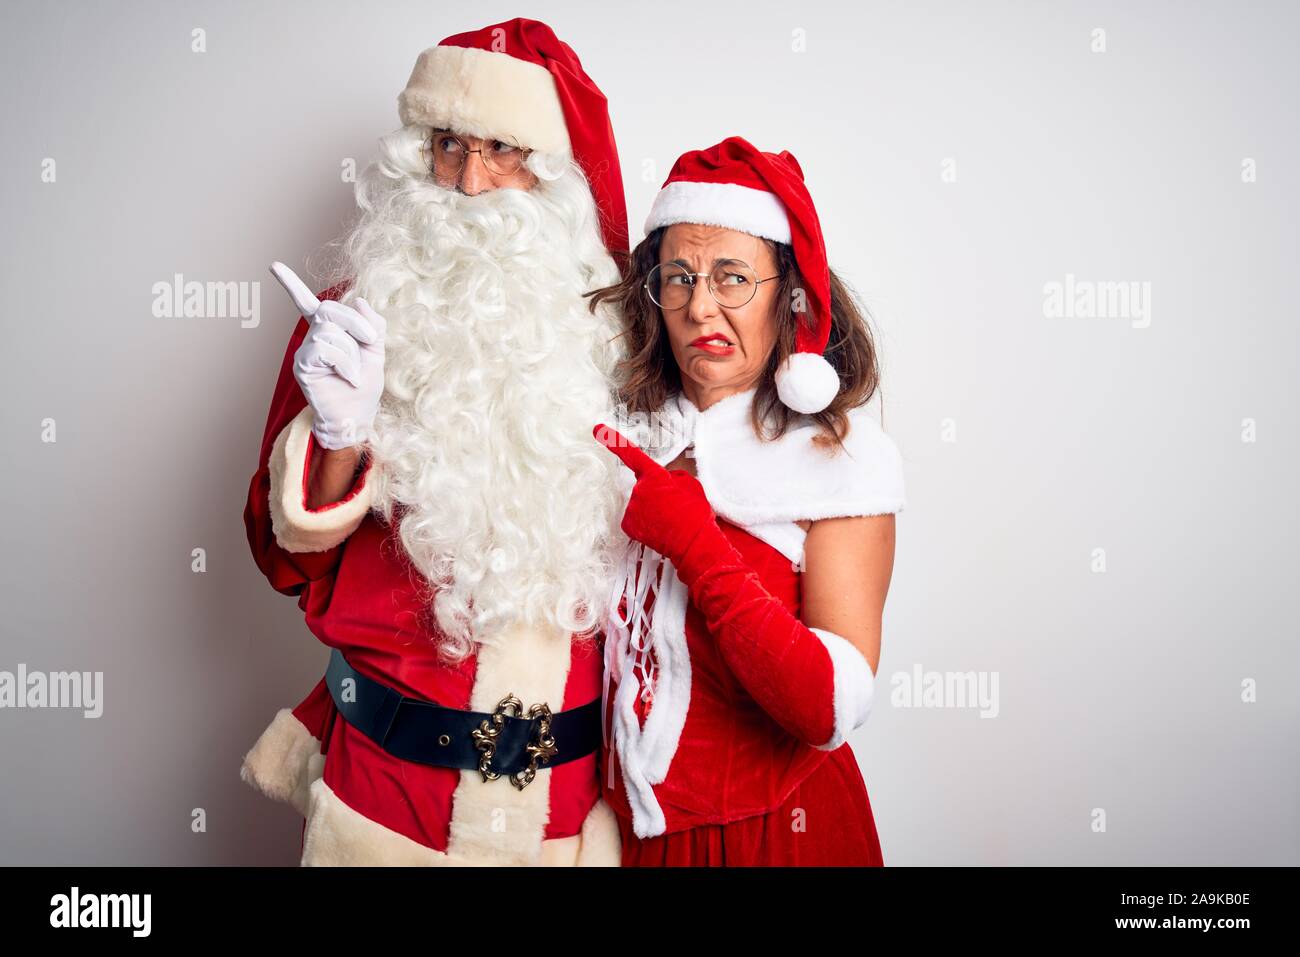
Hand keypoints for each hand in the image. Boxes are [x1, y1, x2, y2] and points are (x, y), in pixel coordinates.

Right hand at [270, 261, 386, 450]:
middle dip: (355, 322)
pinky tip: (349, 377)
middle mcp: (313, 337)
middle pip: (329, 309)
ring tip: (355, 373)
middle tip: (369, 342)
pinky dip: (345, 363)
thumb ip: (372, 324)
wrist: (357, 416)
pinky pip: (324, 350)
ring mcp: (305, 351)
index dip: (290, 284)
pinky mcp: (302, 366)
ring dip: (352, 352)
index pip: (307, 303)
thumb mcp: (376, 351)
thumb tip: (359, 300)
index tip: (273, 265)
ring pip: (329, 332)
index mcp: (329, 331)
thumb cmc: (364, 386)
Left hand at [593, 424, 714, 560]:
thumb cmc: (695, 514)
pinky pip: (635, 518)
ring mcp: (631, 508)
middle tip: (674, 507)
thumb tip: (662, 482)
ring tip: (670, 519)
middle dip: (656, 494)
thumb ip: (671, 477)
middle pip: (644, 486)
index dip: (613, 440)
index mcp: (654, 475)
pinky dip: (645, 523)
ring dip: (652, 509)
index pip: (631, 454)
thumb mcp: (690, 484)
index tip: (597, 430)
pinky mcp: (628, 525)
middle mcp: (638, 489)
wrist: (694, 543)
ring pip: (640, 503)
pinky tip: (659, 528)